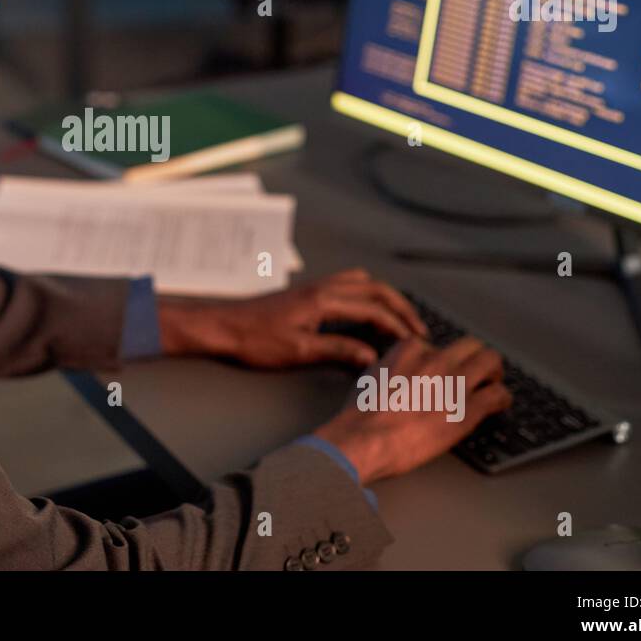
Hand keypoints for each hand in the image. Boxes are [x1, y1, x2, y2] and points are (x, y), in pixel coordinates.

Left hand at [158, 268, 427, 369]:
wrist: (222, 326)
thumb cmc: (253, 339)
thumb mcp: (299, 351)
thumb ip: (338, 352)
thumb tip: (371, 356)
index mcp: (323, 300)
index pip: (373, 309)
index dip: (398, 326)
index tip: (416, 342)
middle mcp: (322, 288)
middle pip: (375, 289)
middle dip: (401, 308)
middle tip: (419, 329)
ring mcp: (314, 288)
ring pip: (362, 283)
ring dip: (384, 299)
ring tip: (399, 322)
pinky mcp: (307, 294)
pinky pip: (346, 286)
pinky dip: (365, 297)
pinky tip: (366, 317)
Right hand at [313, 336, 511, 483]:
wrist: (365, 439)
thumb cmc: (361, 415)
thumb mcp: (369, 376)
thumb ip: (389, 367)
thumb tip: (394, 371)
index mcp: (410, 350)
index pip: (436, 345)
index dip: (442, 360)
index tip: (443, 371)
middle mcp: (435, 360)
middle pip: (470, 345)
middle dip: (475, 357)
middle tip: (478, 371)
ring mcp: (454, 382)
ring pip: (491, 360)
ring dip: (494, 372)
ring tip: (493, 383)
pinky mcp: (468, 409)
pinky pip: (498, 394)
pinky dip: (502, 398)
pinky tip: (499, 403)